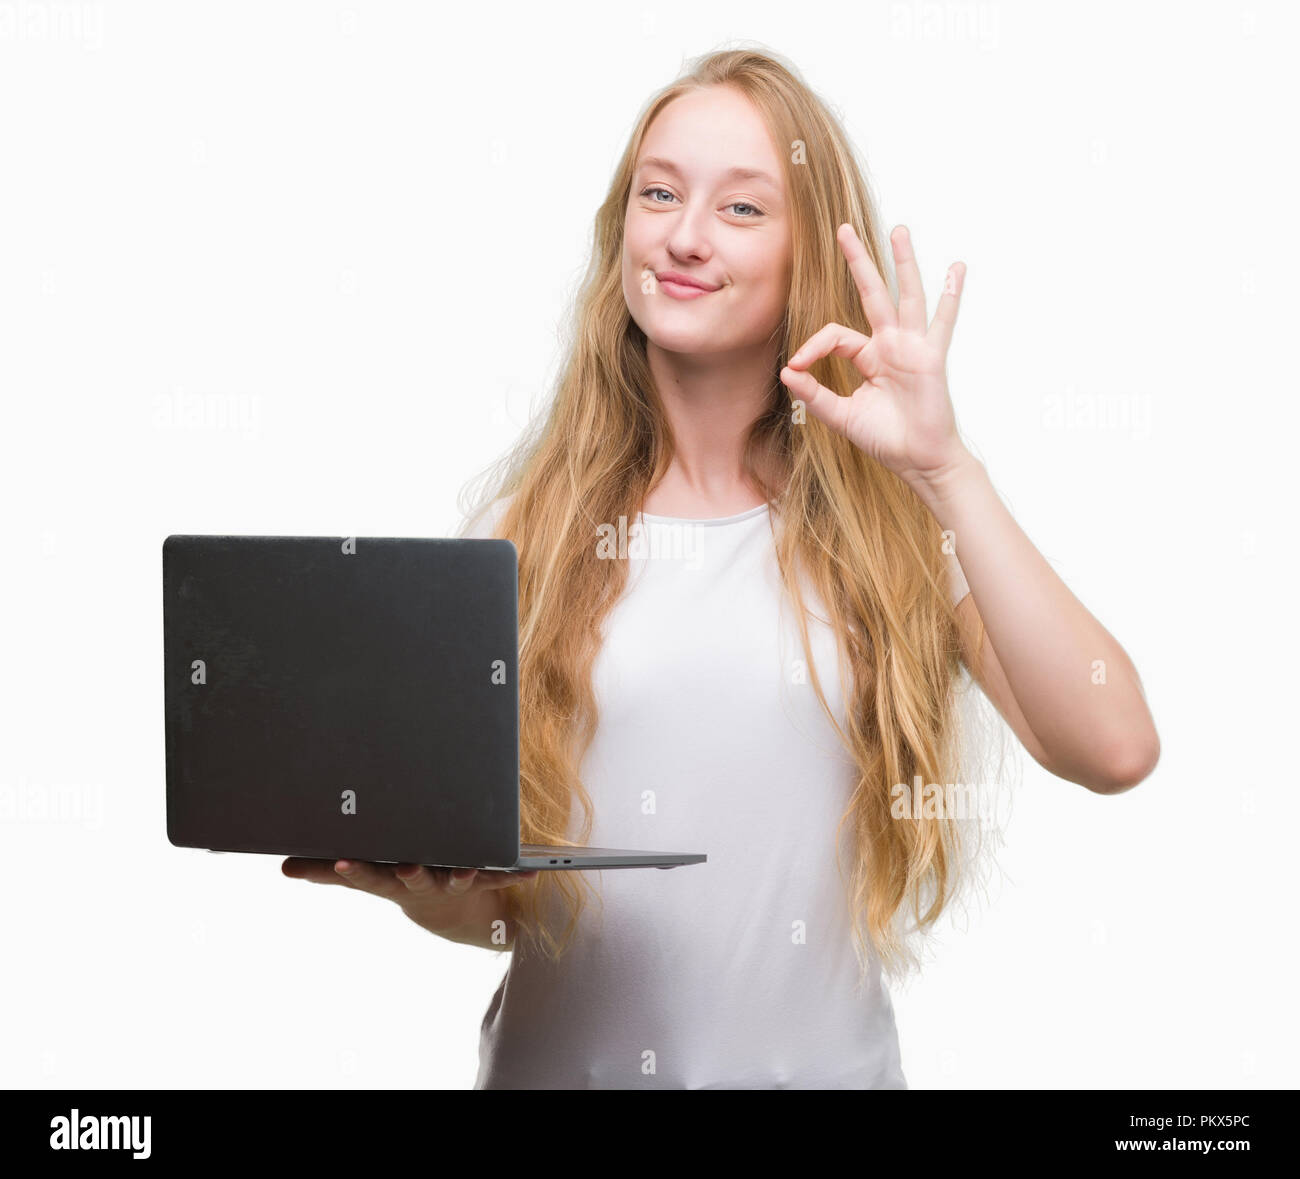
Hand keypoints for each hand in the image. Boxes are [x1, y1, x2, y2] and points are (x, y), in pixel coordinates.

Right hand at [281, 857, 536, 943]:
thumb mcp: (368, 877)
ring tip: (467, 870)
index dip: (354, 870)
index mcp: (392, 880)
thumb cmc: (403, 881)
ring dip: (463, 874)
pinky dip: (516, 873)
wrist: (454, 913)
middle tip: (408, 867)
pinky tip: (533, 871)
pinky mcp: (484, 880)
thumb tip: (284, 868)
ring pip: (457, 878)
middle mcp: (422, 883)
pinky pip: (501, 876)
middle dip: (411, 873)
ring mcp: (454, 883)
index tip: (341, 860)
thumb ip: (328, 872)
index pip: (368, 875)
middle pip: (413, 878)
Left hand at [779, 223, 969, 490]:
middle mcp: (890, 345)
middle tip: (843, 229)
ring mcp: (912, 347)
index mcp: (868, 357)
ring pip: (905, 296)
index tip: (797, 366)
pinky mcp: (930, 358)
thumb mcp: (842, 415)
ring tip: (898, 231)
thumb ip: (814, 393)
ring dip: (902, 263)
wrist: (919, 461)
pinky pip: (942, 323)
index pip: (836, 334)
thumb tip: (785, 371)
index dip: (813, 345)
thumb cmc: (886, 439)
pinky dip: (950, 296)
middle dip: (857, 261)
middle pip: (871, 293)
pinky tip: (956, 269)